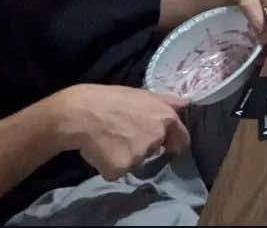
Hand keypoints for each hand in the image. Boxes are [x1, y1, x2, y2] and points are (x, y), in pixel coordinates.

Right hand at [52, 85, 189, 180]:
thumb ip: (167, 101)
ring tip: (110, 139)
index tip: (170, 149)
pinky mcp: (121, 168)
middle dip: (143, 146)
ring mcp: (139, 155)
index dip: (175, 145)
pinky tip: (101, 150)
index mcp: (166, 118)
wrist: (80, 113)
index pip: (181, 140)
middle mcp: (157, 138)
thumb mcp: (143, 94)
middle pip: (154, 150)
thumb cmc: (111, 100)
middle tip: (123, 134)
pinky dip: (109, 165)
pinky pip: (117, 171)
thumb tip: (187, 103)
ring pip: (135, 161)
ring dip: (125, 155)